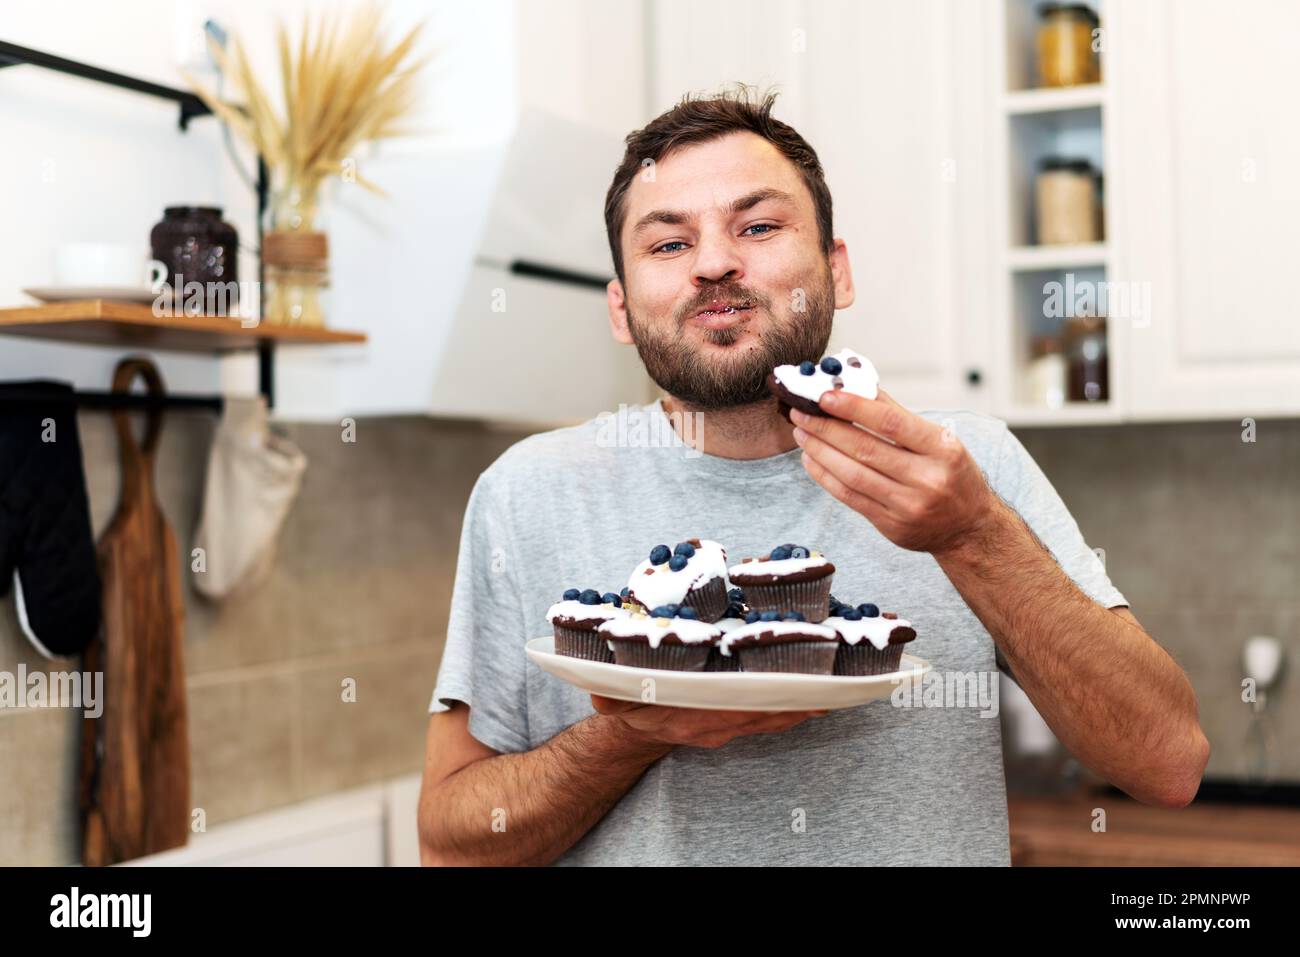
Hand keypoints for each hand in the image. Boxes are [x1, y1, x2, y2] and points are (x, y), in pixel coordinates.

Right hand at [590, 694, 826, 748]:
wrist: (634, 730)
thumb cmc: (627, 704)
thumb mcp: (610, 698)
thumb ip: (606, 691)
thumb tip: (596, 683)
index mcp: (687, 716)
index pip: (731, 708)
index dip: (761, 700)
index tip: (787, 689)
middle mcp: (713, 724)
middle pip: (762, 713)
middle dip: (795, 701)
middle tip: (830, 685)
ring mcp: (726, 727)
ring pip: (771, 718)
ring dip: (801, 705)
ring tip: (834, 689)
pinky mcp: (735, 725)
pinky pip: (769, 719)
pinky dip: (793, 708)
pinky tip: (816, 697)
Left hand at [789, 388, 1001, 555]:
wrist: (969, 528)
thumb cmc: (952, 475)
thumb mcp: (940, 441)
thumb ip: (898, 415)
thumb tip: (857, 387)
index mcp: (942, 449)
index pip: (890, 423)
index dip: (853, 407)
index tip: (825, 396)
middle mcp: (926, 478)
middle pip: (865, 449)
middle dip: (826, 428)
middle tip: (802, 411)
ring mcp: (907, 505)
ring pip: (852, 474)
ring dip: (820, 451)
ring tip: (802, 432)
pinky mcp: (890, 525)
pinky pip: (849, 497)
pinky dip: (825, 476)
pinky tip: (811, 459)